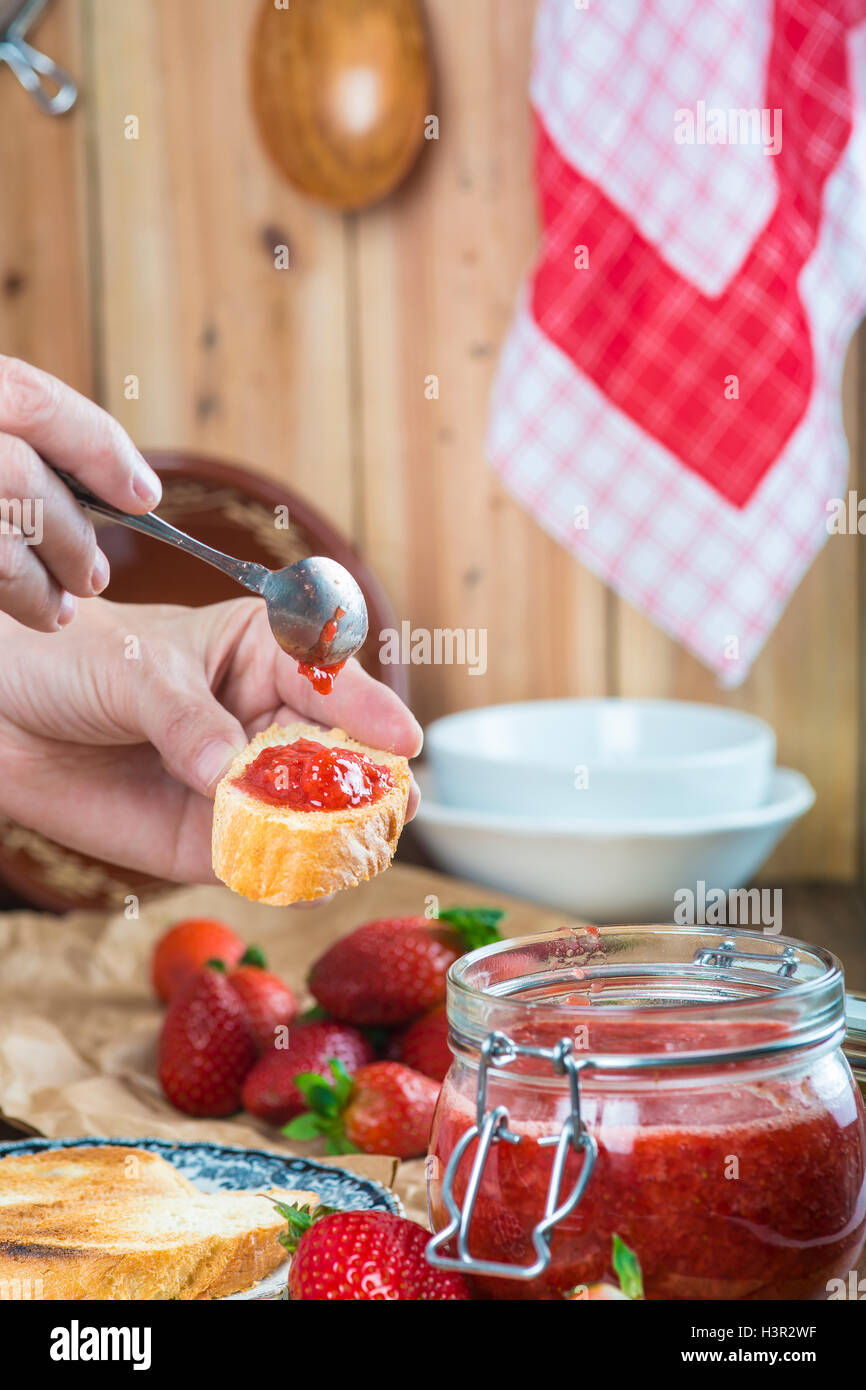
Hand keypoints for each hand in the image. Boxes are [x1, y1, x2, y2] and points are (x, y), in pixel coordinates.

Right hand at [0, 356, 161, 629]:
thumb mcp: (3, 436)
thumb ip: (42, 450)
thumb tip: (134, 494)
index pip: (31, 401)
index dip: (97, 449)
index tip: (144, 499)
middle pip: (16, 475)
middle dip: (71, 532)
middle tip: (96, 577)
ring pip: (2, 531)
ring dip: (47, 575)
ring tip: (69, 602)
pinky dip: (22, 595)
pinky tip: (42, 612)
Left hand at [0, 597, 420, 883]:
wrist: (4, 712)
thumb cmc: (75, 659)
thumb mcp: (135, 672)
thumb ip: (187, 719)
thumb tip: (228, 771)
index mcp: (266, 654)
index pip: (330, 679)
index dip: (369, 710)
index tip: (402, 739)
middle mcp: (270, 721)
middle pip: (336, 757)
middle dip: (366, 785)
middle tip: (395, 808)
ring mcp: (246, 785)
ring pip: (310, 818)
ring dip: (336, 839)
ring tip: (358, 855)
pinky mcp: (210, 840)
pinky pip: (260, 863)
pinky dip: (286, 879)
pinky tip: (308, 887)